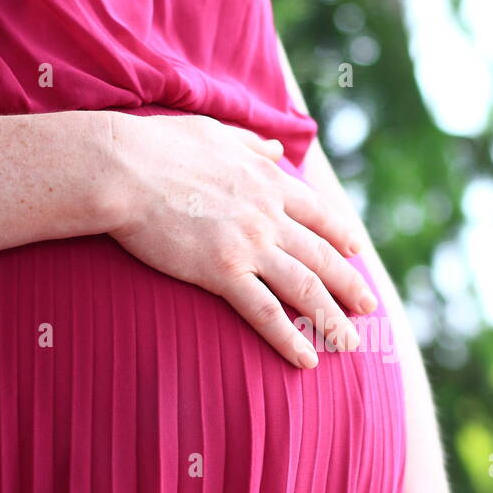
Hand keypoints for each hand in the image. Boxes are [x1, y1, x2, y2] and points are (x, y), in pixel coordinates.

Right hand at [100, 112, 376, 367]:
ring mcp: (249, 245)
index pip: (317, 214)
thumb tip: (275, 147)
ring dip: (332, 319)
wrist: (122, 169)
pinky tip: (307, 359)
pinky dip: (290, 338)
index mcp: (267, 181)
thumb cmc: (158, 147)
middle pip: (322, 256)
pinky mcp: (222, 272)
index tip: (357, 251)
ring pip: (305, 288)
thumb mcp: (215, 132)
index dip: (341, 234)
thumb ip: (250, 144)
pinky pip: (266, 313)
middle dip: (350, 285)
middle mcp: (268, 216)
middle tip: (370, 308)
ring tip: (350, 344)